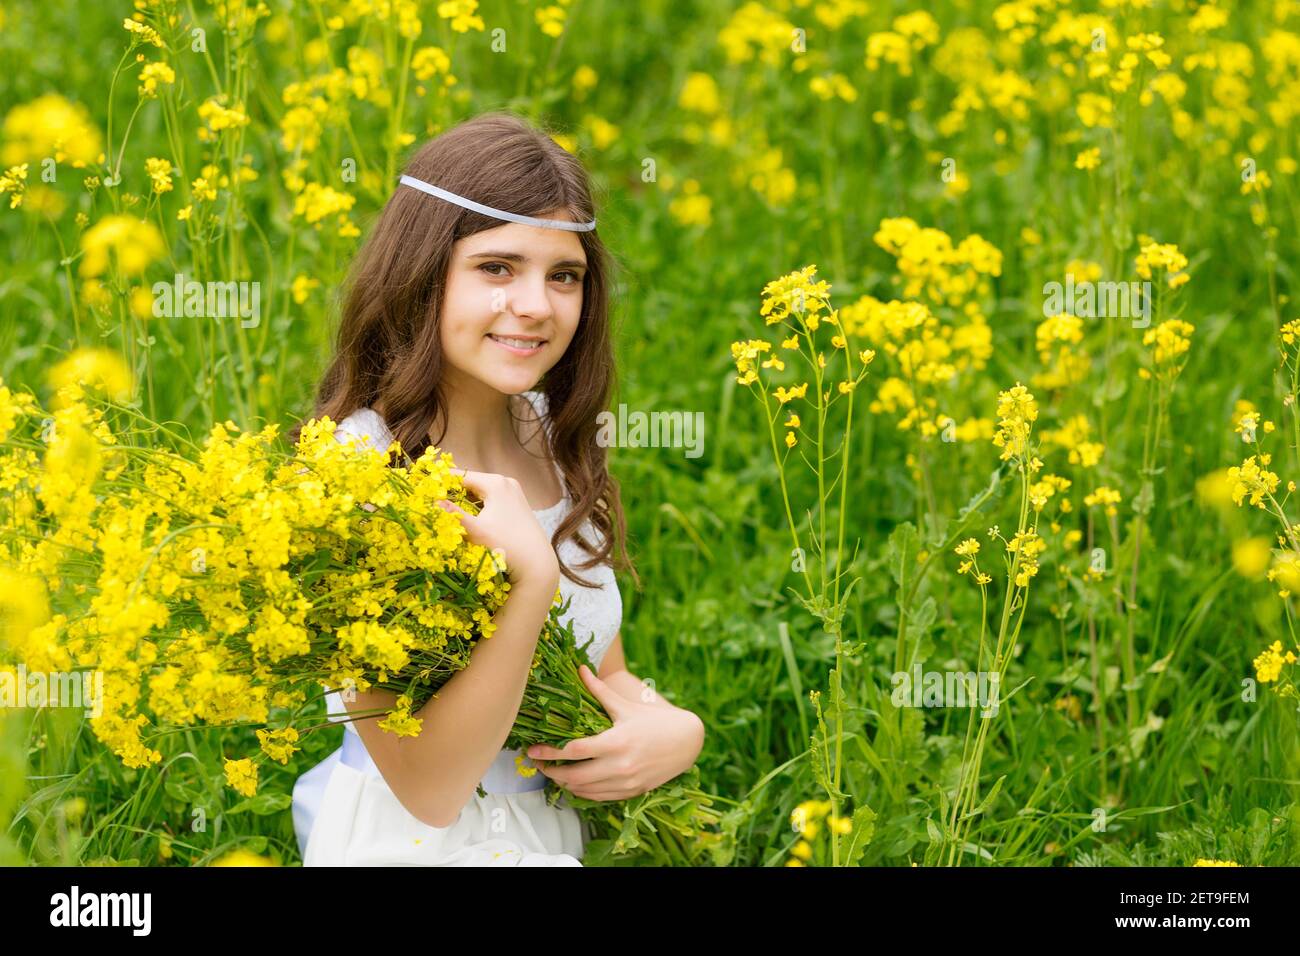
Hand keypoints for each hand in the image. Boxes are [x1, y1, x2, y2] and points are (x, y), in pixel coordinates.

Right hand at [437, 469, 558, 587]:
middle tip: (430, 498)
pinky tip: (467, 517)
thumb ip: (452, 515)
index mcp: (495, 483)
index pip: (460, 475)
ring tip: (444, 508)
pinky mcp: (517, 505)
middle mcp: (506, 482)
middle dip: (451, 491)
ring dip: (463, 500)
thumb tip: (431, 501)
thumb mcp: (475, 531)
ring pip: (480, 493)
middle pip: (470, 483)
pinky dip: (477, 506)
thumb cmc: (505, 547)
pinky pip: (490, 500)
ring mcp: (514, 493)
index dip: (440, 480)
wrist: (537, 564)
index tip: (422, 484)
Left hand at [525, 665, 704, 800]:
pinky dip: (582, 792)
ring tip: (553, 772)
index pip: (573, 751)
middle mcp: (619, 766)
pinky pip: (598, 797)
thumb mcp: (625, 706)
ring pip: (584, 790)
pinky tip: (574, 782)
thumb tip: (581, 669)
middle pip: (573, 776)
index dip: (549, 752)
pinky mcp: (630, 792)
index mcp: (615, 742)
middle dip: (551, 772)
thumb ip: (599, 690)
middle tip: (538, 764)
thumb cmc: (654, 720)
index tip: (532, 750)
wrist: (686, 742)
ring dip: (564, 783)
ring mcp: (625, 782)